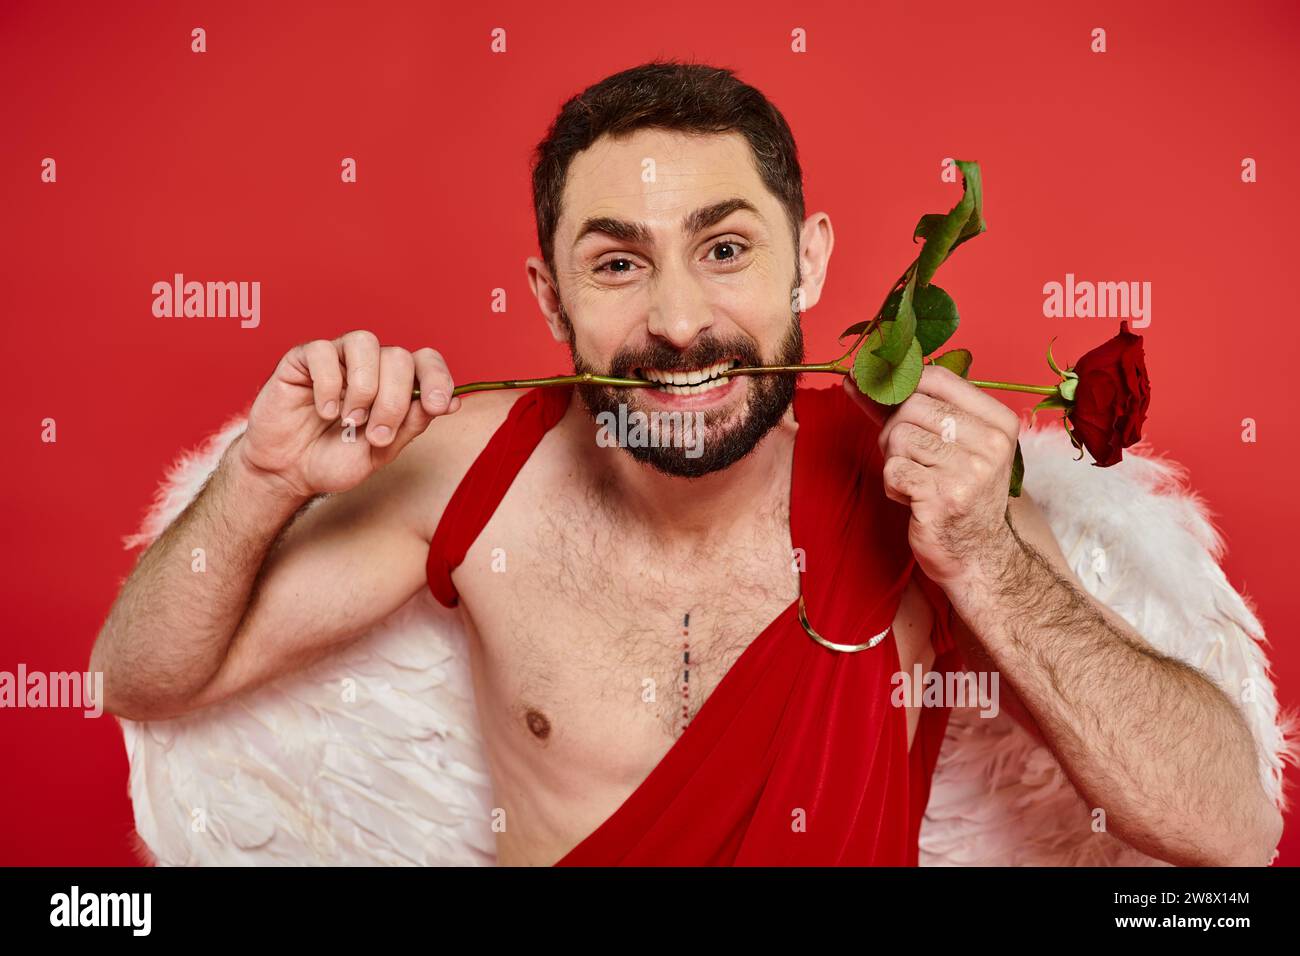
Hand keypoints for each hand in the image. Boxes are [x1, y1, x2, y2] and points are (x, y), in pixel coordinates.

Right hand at [237, 330, 459, 498]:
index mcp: (394, 383)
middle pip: (398, 356)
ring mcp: (337, 358)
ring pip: (365, 342)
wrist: (289, 472)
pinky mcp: (303, 359)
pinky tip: (324, 410)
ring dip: (363, 387)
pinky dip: (328, 384)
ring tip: (350, 420)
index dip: (438, 378)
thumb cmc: (335, 458)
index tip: (438, 406)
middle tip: (376, 435)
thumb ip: (412, 424)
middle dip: (393, 401)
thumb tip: (452, 403)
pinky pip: (323, 351)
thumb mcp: (382, 451)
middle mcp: (369, 365)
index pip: (426, 361)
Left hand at [841, 367, 1020, 587]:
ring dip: (895, 462)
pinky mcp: (942, 499)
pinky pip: (893, 470)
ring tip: (916, 481)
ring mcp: (969, 472)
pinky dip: (893, 485)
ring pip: (898, 437)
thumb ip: (908, 408)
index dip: (902, 386)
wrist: (977, 554)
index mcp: (999, 421)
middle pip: (911, 406)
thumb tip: (857, 378)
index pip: (937, 378)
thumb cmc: (957, 492)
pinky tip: (913, 499)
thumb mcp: (949, 444)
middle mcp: (989, 443)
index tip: (889, 400)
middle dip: (894, 431)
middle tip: (908, 459)